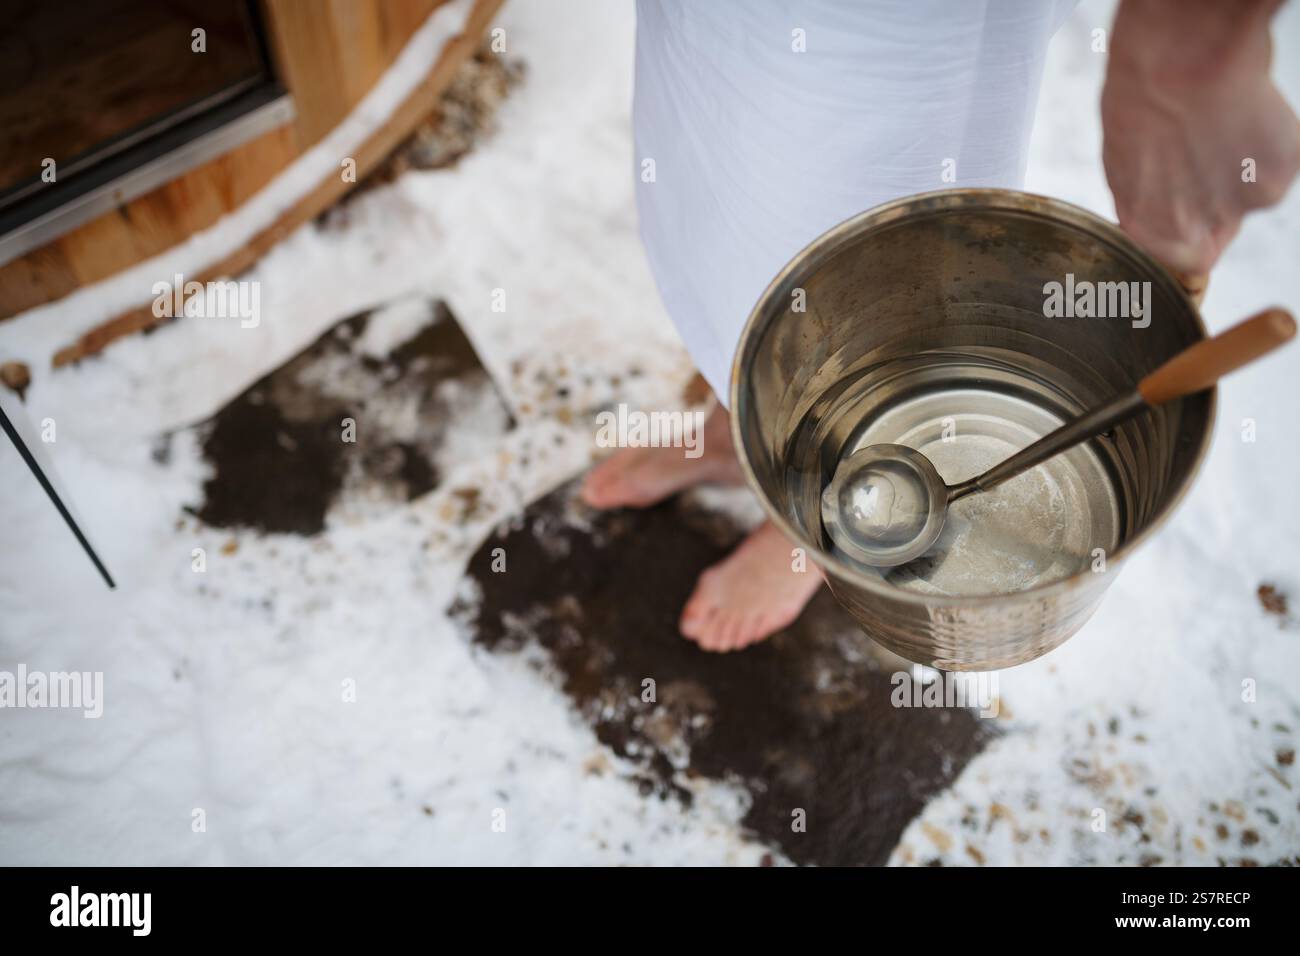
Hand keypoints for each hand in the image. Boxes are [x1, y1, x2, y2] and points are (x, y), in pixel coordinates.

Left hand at [1102, 0, 1299, 276]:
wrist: (1180, 63)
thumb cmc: (1145, 98)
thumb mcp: (1128, 158)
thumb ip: (1152, 193)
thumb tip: (1167, 200)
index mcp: (1145, 227)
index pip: (1182, 260)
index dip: (1194, 234)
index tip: (1200, 211)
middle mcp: (1190, 230)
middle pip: (1219, 229)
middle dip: (1219, 198)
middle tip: (1209, 152)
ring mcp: (1235, 211)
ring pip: (1253, 192)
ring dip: (1245, 166)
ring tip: (1223, 126)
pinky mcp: (1274, 185)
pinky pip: (1281, 167)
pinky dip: (1273, 145)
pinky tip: (1247, 117)